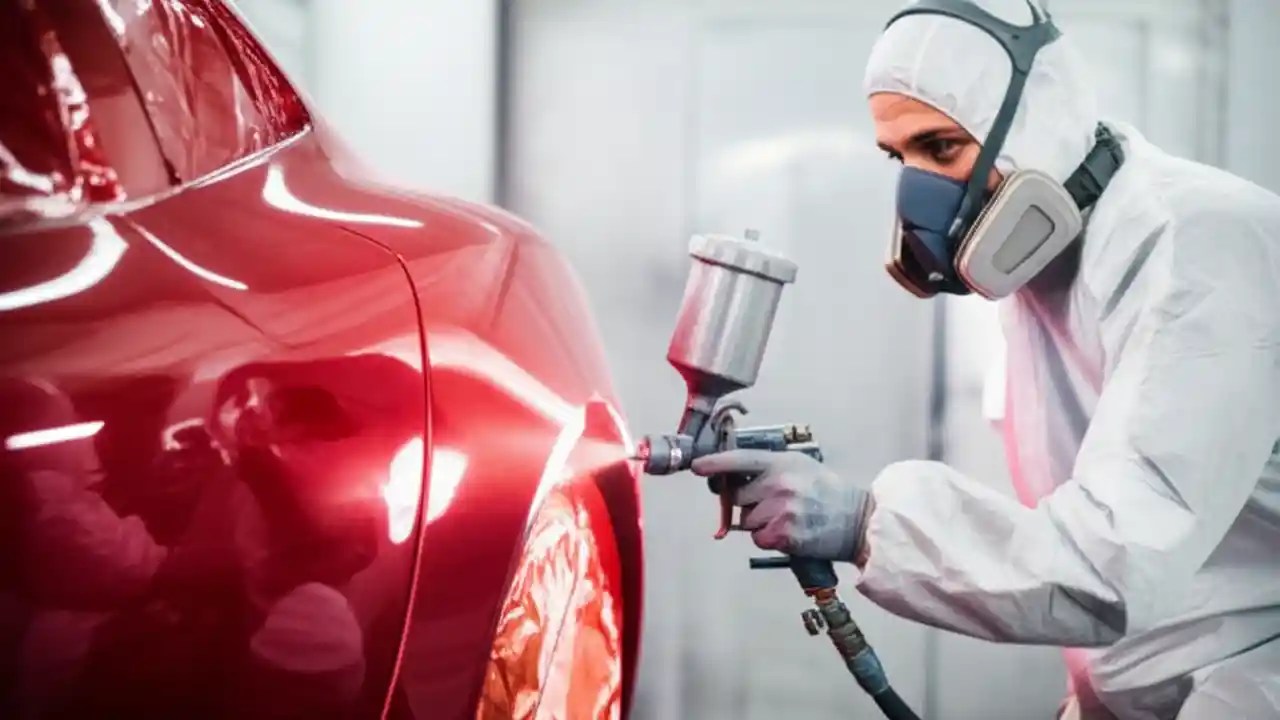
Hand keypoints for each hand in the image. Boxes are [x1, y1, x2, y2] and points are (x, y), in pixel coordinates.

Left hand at [691, 449, 871, 561]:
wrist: (858, 521)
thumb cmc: (830, 493)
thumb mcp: (802, 467)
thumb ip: (771, 468)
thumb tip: (737, 476)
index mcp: (783, 463)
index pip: (740, 460)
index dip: (715, 464)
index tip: (697, 467)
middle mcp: (779, 485)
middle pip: (738, 496)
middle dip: (748, 502)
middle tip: (772, 504)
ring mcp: (780, 511)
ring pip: (746, 520)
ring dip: (759, 522)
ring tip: (787, 518)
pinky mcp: (783, 535)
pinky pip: (757, 538)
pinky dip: (767, 539)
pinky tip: (788, 532)